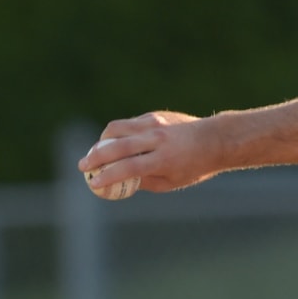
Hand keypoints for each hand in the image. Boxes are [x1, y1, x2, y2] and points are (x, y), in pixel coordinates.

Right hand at [76, 111, 221, 192]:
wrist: (214, 140)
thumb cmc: (193, 167)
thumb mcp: (171, 183)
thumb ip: (144, 181)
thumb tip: (118, 179)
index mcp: (163, 159)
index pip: (128, 167)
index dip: (108, 176)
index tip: (93, 183)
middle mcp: (157, 139)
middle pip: (117, 145)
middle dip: (95, 156)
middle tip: (83, 166)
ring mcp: (155, 123)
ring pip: (118, 128)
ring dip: (101, 140)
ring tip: (95, 153)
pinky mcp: (154, 115)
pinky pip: (128, 124)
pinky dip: (117, 133)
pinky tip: (115, 143)